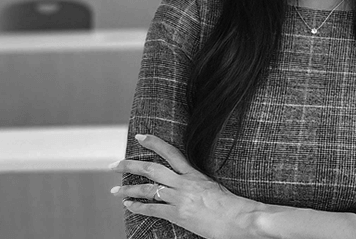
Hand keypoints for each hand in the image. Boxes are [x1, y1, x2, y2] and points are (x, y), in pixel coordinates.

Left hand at [110, 134, 263, 238]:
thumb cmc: (235, 206)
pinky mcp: (178, 214)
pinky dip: (137, 207)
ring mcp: (180, 198)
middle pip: (151, 169)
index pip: (171, 152)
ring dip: (128, 189)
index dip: (154, 143)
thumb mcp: (217, 188)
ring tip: (114, 190)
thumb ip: (201, 185)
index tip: (139, 136)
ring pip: (148, 189)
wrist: (242, 218)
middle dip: (129, 166)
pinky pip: (152, 209)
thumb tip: (193, 186)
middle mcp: (185, 183)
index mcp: (195, 174)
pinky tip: (128, 205)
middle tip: (113, 164)